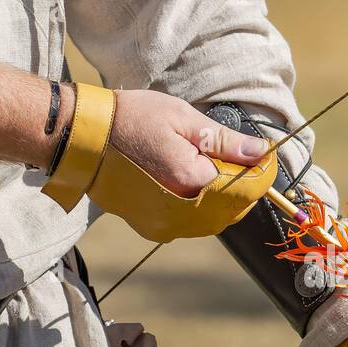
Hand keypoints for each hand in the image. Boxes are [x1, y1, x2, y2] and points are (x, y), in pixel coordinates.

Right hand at [41, 85, 276, 242]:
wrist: (81, 139)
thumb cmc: (130, 120)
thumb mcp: (182, 119)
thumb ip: (224, 141)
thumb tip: (260, 152)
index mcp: (191, 182)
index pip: (247, 190)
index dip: (263, 174)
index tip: (266, 157)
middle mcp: (180, 213)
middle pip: (233, 210)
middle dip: (244, 188)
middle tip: (241, 161)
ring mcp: (164, 225)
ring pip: (214, 221)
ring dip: (224, 200)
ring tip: (214, 169)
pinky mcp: (152, 228)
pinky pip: (190, 224)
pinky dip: (201, 207)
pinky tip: (192, 183)